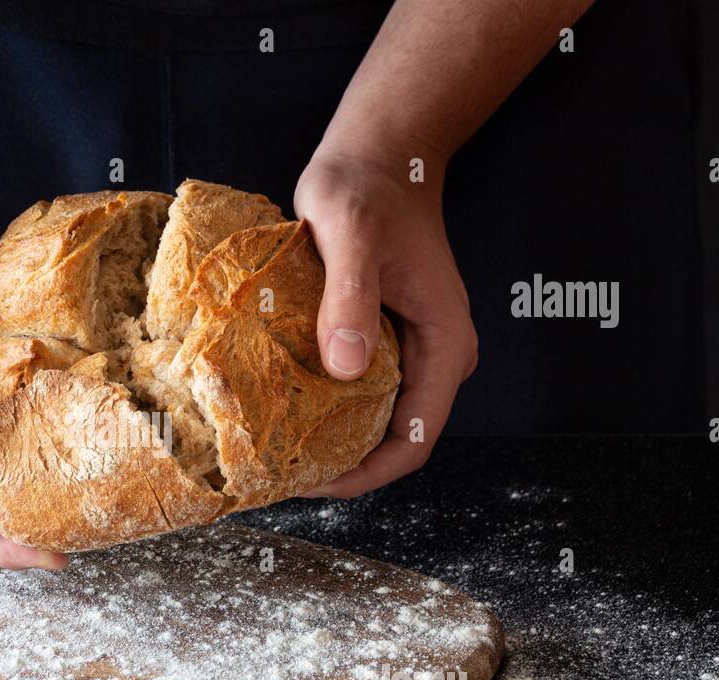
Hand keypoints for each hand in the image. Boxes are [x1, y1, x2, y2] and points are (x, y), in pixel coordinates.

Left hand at [294, 148, 477, 497]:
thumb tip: (347, 367)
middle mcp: (436, 356)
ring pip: (376, 418)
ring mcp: (413, 349)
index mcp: (444, 344)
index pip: (414, 440)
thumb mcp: (350, 234)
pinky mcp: (388, 338)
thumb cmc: (366, 188)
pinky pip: (362, 390)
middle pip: (394, 439)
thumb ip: (349, 297)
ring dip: (332, 440)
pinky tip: (282, 409)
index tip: (311, 483)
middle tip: (278, 474)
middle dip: (342, 465)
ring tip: (274, 450)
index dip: (365, 474)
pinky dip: (326, 407)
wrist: (379, 156)